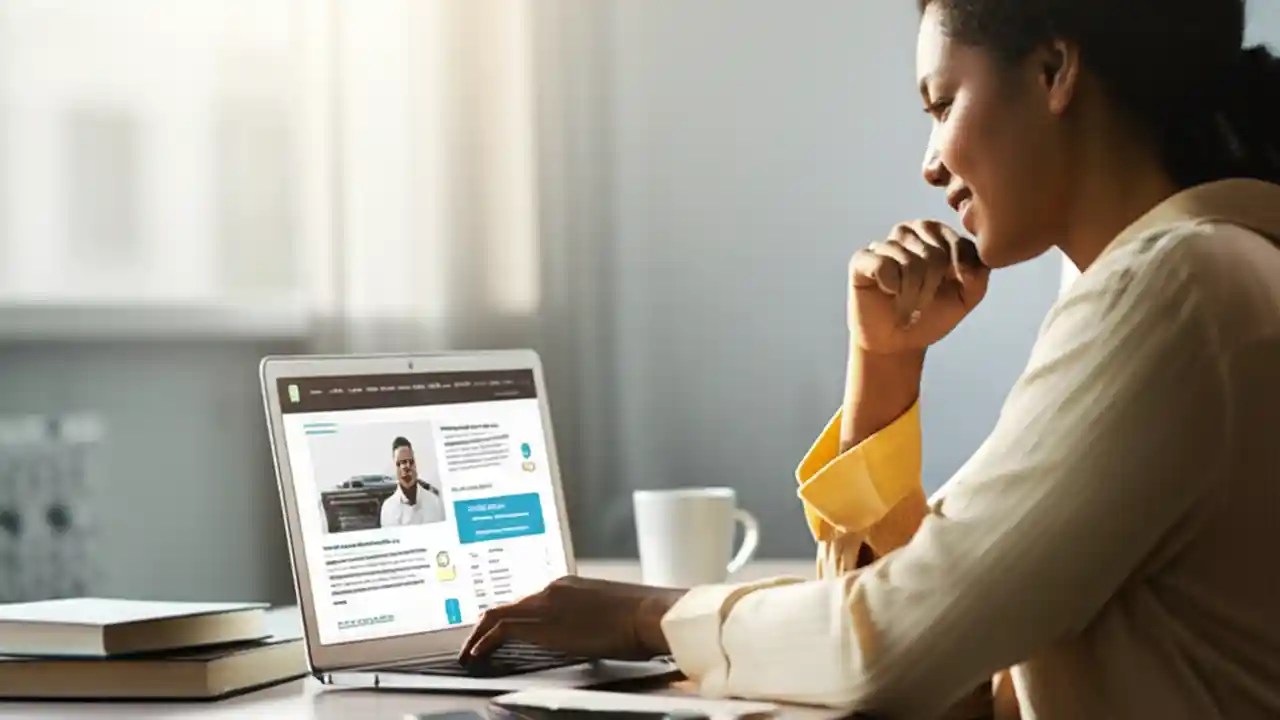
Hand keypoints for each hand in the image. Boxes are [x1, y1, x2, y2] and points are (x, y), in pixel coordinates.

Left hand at [458, 576, 686, 662]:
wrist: (648, 613)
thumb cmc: (640, 617)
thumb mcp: (608, 614)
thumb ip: (588, 620)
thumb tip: (588, 634)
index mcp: (566, 585)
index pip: (527, 600)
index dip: (509, 616)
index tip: (498, 632)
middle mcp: (551, 588)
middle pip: (508, 605)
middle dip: (488, 625)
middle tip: (476, 642)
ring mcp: (545, 603)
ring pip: (497, 614)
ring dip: (479, 634)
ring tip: (470, 652)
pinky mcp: (543, 623)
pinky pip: (500, 630)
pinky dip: (484, 642)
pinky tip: (477, 656)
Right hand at [849, 221, 988, 354]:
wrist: (897, 343)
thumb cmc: (931, 315)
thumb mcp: (966, 296)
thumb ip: (980, 273)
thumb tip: (968, 263)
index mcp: (935, 233)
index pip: (957, 241)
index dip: (957, 273)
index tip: (949, 291)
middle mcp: (908, 232)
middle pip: (933, 253)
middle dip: (932, 287)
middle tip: (923, 303)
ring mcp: (883, 245)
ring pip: (909, 262)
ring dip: (912, 294)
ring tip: (906, 304)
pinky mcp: (862, 260)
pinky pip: (883, 266)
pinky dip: (891, 287)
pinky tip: (888, 294)